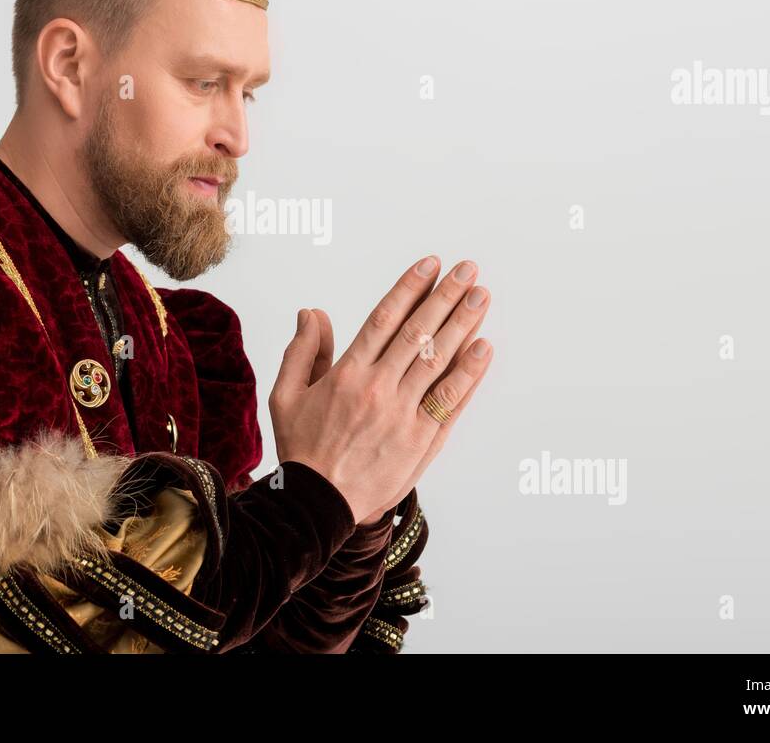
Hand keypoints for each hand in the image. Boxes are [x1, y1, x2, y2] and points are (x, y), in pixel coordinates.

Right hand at [268, 256, 493, 523]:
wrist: (318, 505)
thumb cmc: (302, 450)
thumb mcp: (286, 396)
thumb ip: (302, 351)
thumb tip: (312, 313)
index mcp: (346, 373)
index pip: (384, 319)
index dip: (409, 288)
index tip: (430, 265)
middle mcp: (377, 388)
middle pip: (417, 332)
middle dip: (445, 297)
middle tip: (468, 271)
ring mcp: (402, 414)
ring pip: (438, 361)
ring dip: (463, 326)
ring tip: (482, 298)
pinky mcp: (420, 440)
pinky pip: (449, 401)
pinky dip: (468, 374)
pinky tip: (484, 350)